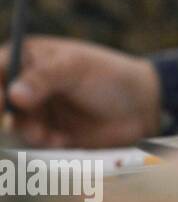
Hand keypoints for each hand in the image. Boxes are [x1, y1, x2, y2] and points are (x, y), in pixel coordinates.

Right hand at [0, 35, 160, 147]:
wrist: (140, 108)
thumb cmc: (110, 76)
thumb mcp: (78, 68)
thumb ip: (46, 78)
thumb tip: (14, 94)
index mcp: (28, 57)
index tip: (0, 102)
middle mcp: (25, 83)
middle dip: (4, 113)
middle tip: (13, 122)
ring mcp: (34, 109)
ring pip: (12, 124)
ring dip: (29, 131)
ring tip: (51, 134)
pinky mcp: (45, 132)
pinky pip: (30, 142)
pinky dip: (43, 143)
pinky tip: (64, 140)